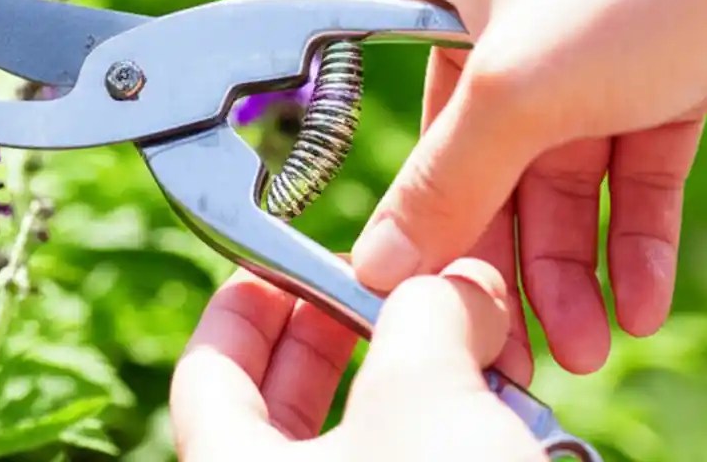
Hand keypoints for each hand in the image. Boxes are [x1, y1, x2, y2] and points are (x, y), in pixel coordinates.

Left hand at [170, 259, 544, 460]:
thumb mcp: (427, 401)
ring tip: (463, 352)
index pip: (206, 373)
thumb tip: (455, 288)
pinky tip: (500, 420)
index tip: (283, 264)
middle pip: (275, 412)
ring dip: (405, 390)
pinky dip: (438, 444)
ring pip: (349, 452)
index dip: (245, 307)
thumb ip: (426, 318)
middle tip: (379, 297)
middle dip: (333, 342)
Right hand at [349, 0, 706, 382]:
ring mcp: (592, 22)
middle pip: (488, 146)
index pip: (404, 94)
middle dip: (513, 254)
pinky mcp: (667, 53)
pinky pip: (635, 153)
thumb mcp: (519, 90)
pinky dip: (636, 226)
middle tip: (516, 342)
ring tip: (587, 347)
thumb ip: (444, 184)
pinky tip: (641, 302)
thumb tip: (372, 266)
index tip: (423, 282)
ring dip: (576, 259)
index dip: (412, 195)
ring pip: (565, 161)